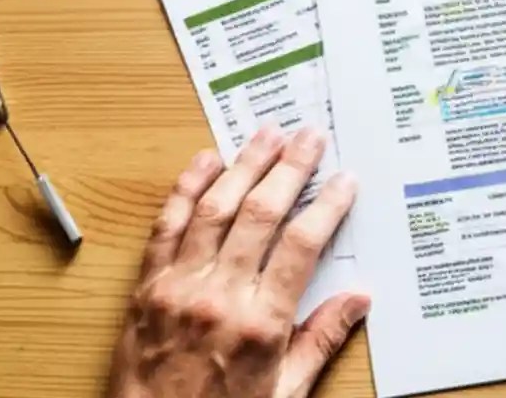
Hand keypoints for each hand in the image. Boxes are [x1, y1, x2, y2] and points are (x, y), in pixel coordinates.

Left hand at [108, 126, 368, 397]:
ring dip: (243, 166)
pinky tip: (204, 162)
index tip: (345, 180)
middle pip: (261, 215)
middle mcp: (219, 297)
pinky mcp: (146, 288)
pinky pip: (166, 226)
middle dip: (290, 168)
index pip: (302, 246)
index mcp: (260, 325)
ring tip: (266, 134)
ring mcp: (178, 288)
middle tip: (310, 136)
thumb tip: (359, 299)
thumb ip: (320, 341)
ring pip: (215, 209)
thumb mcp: (284, 394)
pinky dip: (185, 189)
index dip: (327, 206)